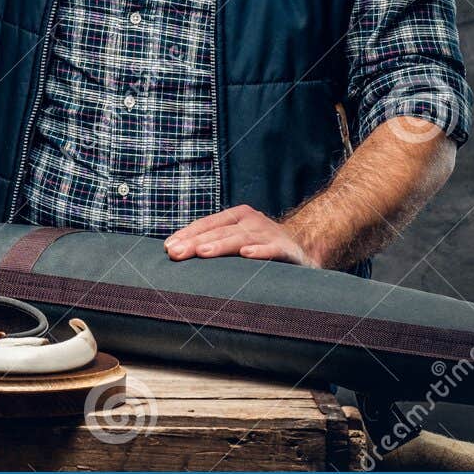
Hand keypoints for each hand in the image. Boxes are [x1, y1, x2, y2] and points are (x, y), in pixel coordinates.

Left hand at [163, 204, 316, 265]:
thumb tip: (176, 253)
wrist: (305, 248)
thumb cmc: (262, 246)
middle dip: (194, 242)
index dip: (187, 234)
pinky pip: (272, 250)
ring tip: (202, 252)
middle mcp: (251, 221)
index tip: (168, 247)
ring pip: (240, 240)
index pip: (207, 224)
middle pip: (218, 231)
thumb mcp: (238, 240)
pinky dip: (260, 252)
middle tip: (175, 253)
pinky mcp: (286, 249)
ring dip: (220, 245)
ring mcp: (268, 233)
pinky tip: (247, 255)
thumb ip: (214, 244)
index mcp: (236, 217)